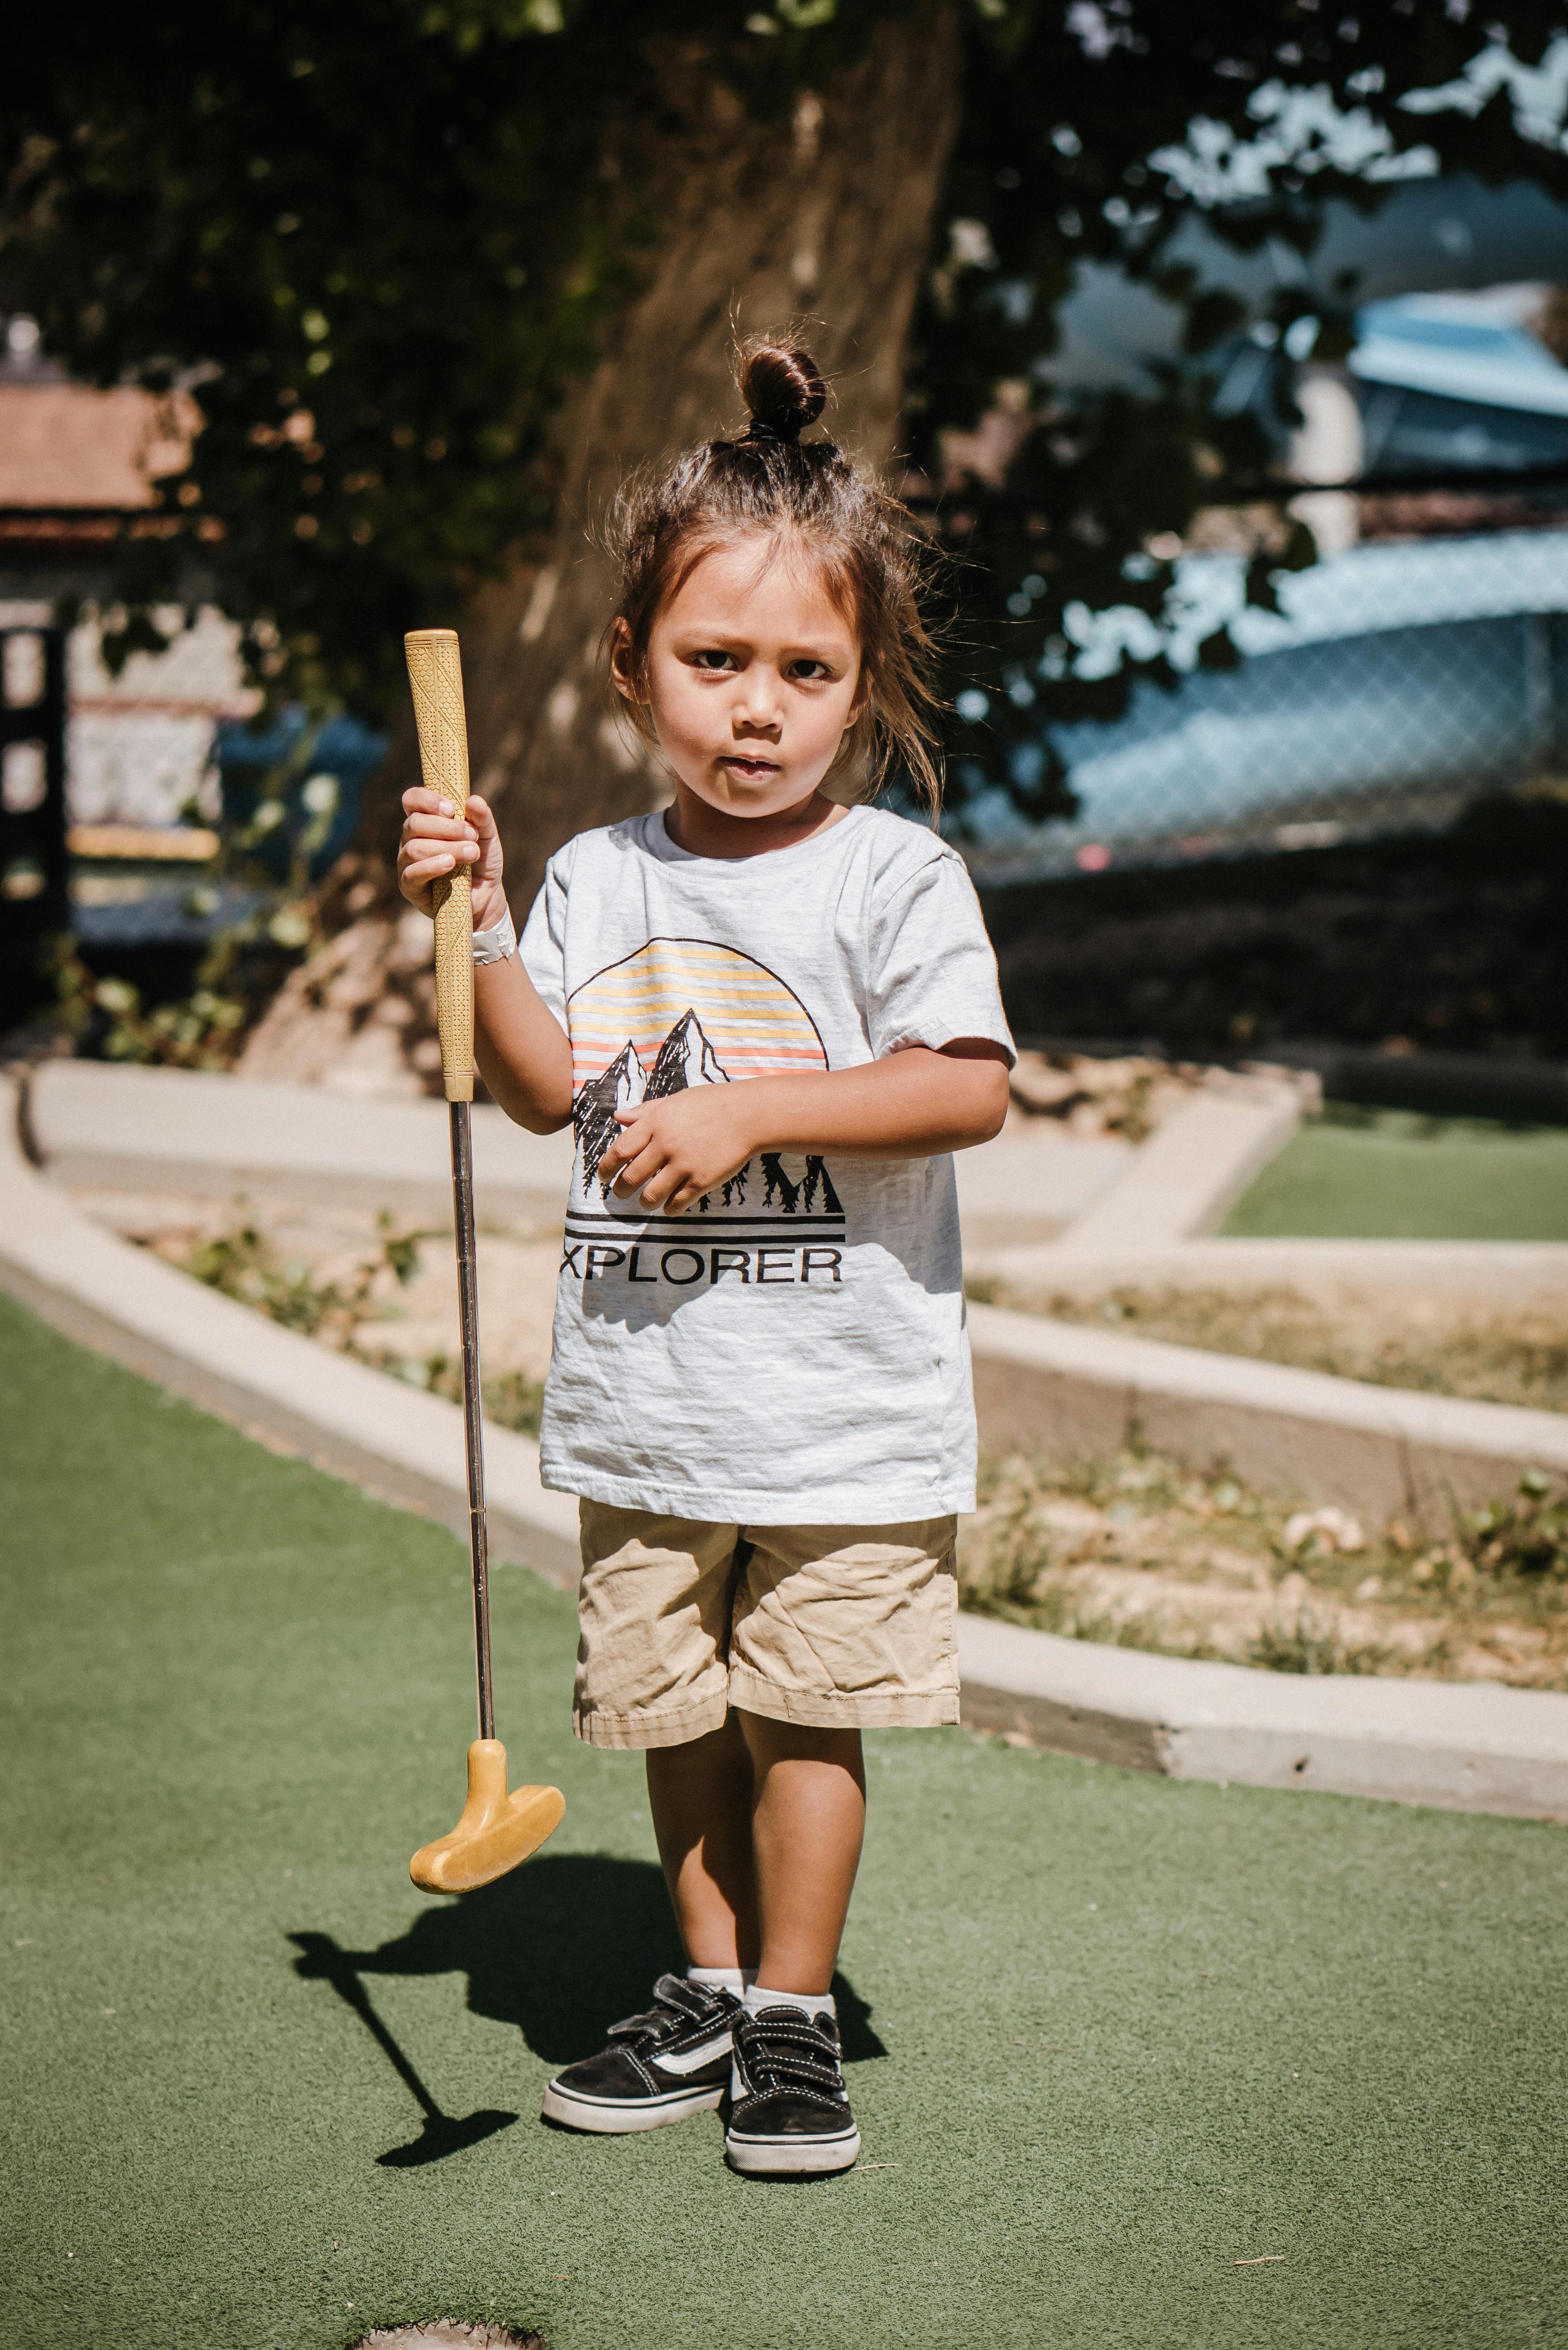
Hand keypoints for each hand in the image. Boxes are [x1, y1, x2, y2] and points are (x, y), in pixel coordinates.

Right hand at [397, 788, 506, 929]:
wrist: (486, 897)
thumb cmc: (481, 862)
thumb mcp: (487, 837)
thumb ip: (482, 819)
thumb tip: (474, 800)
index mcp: (426, 821)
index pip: (412, 800)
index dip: (426, 800)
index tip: (451, 809)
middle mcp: (411, 839)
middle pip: (414, 823)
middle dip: (446, 828)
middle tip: (472, 835)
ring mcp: (407, 863)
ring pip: (414, 848)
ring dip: (446, 847)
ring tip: (472, 853)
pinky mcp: (409, 886)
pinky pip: (411, 873)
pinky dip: (431, 866)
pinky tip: (449, 864)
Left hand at [598, 1088, 759, 1214]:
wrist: (749, 1115)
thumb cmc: (711, 1104)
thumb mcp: (675, 1100)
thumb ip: (645, 1111)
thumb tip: (618, 1117)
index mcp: (656, 1122)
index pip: (620, 1150)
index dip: (606, 1167)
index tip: (603, 1177)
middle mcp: (666, 1144)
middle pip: (631, 1177)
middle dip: (620, 1191)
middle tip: (620, 1195)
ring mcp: (684, 1164)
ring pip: (651, 1196)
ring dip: (644, 1203)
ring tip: (645, 1202)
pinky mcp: (702, 1180)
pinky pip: (677, 1203)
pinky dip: (669, 1208)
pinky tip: (670, 1206)